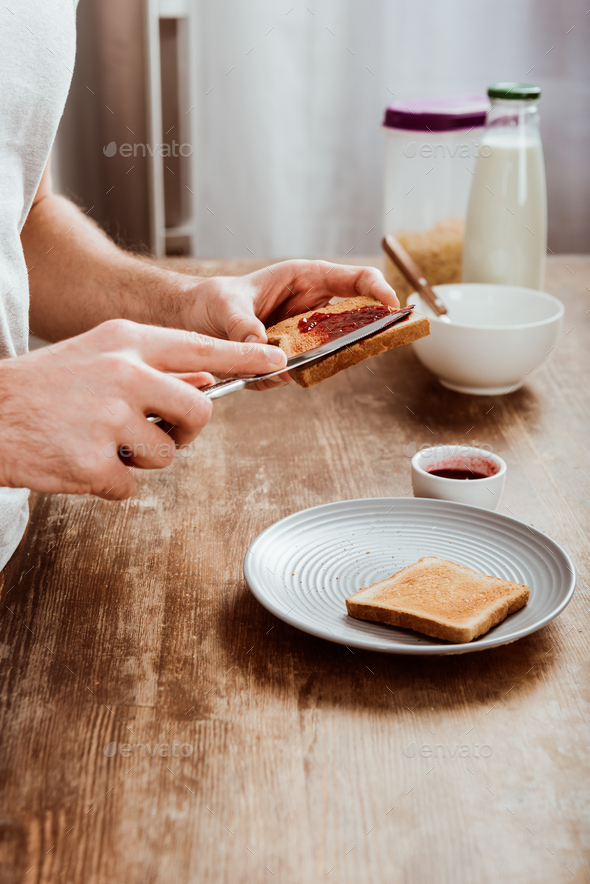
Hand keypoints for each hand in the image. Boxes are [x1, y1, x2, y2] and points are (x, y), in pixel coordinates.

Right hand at [0, 319, 285, 498]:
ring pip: (167, 455)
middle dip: (187, 429)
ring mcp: (109, 419)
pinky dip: (110, 483)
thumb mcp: (98, 355)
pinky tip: (79, 462)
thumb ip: (154, 365)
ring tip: (100, 441)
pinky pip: (130, 487)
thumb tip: (209, 378)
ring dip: (142, 459)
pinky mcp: (93, 463)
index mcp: (126, 342)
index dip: (245, 355)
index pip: (201, 347)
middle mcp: (124, 375)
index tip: (276, 359)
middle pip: (200, 409)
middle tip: (158, 431)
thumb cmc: (45, 386)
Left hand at [179, 260, 398, 388]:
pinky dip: (276, 379)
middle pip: (355, 320)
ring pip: (327, 355)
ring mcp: (303, 336)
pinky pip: (296, 375)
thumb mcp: (226, 306)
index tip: (392, 308)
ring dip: (307, 365)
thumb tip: (265, 350)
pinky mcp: (289, 359)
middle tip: (360, 349)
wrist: (192, 319)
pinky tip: (252, 374)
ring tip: (272, 366)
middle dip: (360, 336)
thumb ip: (244, 326)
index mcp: (305, 279)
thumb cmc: (213, 299)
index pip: (356, 280)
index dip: (379, 291)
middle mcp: (311, 308)